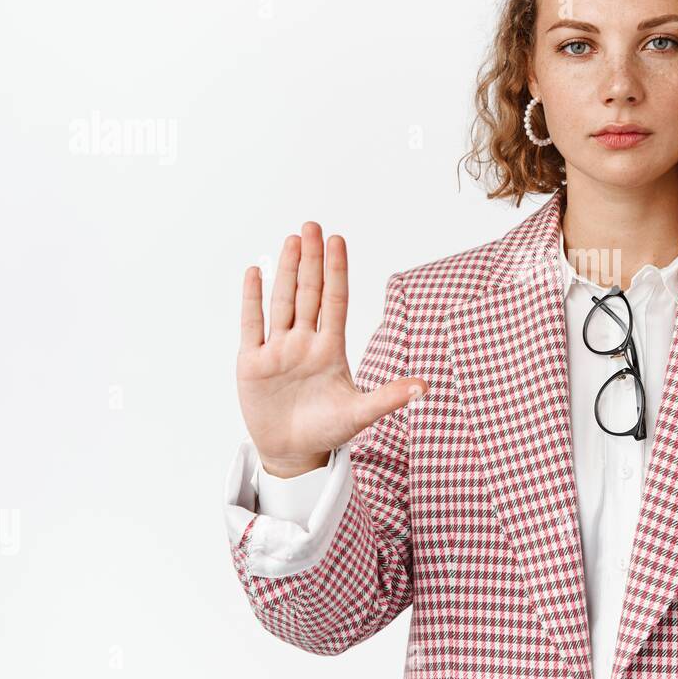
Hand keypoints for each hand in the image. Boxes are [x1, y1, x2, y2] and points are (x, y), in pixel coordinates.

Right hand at [237, 222, 427, 477]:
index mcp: (331, 349)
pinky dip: (252, 299)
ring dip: (286, 271)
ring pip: (282, 302)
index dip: (336, 271)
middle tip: (313, 226)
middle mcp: (305, 342)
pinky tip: (256, 272)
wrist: (293, 452)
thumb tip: (425, 386)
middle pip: (308, 293)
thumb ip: (389, 397)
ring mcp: (278, 350)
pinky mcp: (253, 363)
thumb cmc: (328, 430)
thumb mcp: (360, 413)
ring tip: (291, 240)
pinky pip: (252, 324)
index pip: (335, 301)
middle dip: (310, 260)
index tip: (338, 241)